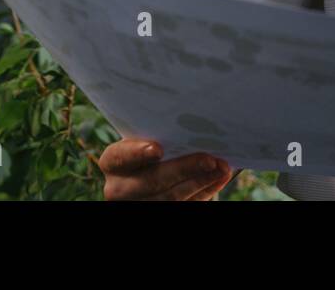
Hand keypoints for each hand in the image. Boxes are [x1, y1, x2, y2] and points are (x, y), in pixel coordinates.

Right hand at [99, 138, 236, 200]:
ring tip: (222, 167)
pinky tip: (218, 178)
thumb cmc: (151, 145)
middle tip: (210, 159)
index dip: (137, 153)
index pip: (119, 157)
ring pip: (171, 198)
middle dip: (184, 169)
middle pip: (152, 181)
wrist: (149, 171)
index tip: (158, 149)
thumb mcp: (147, 137)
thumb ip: (160, 134)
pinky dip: (205, 191)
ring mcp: (139, 204)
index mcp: (113, 163)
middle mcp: (119, 188)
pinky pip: (185, 205)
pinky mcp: (157, 212)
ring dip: (201, 182)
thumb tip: (194, 121)